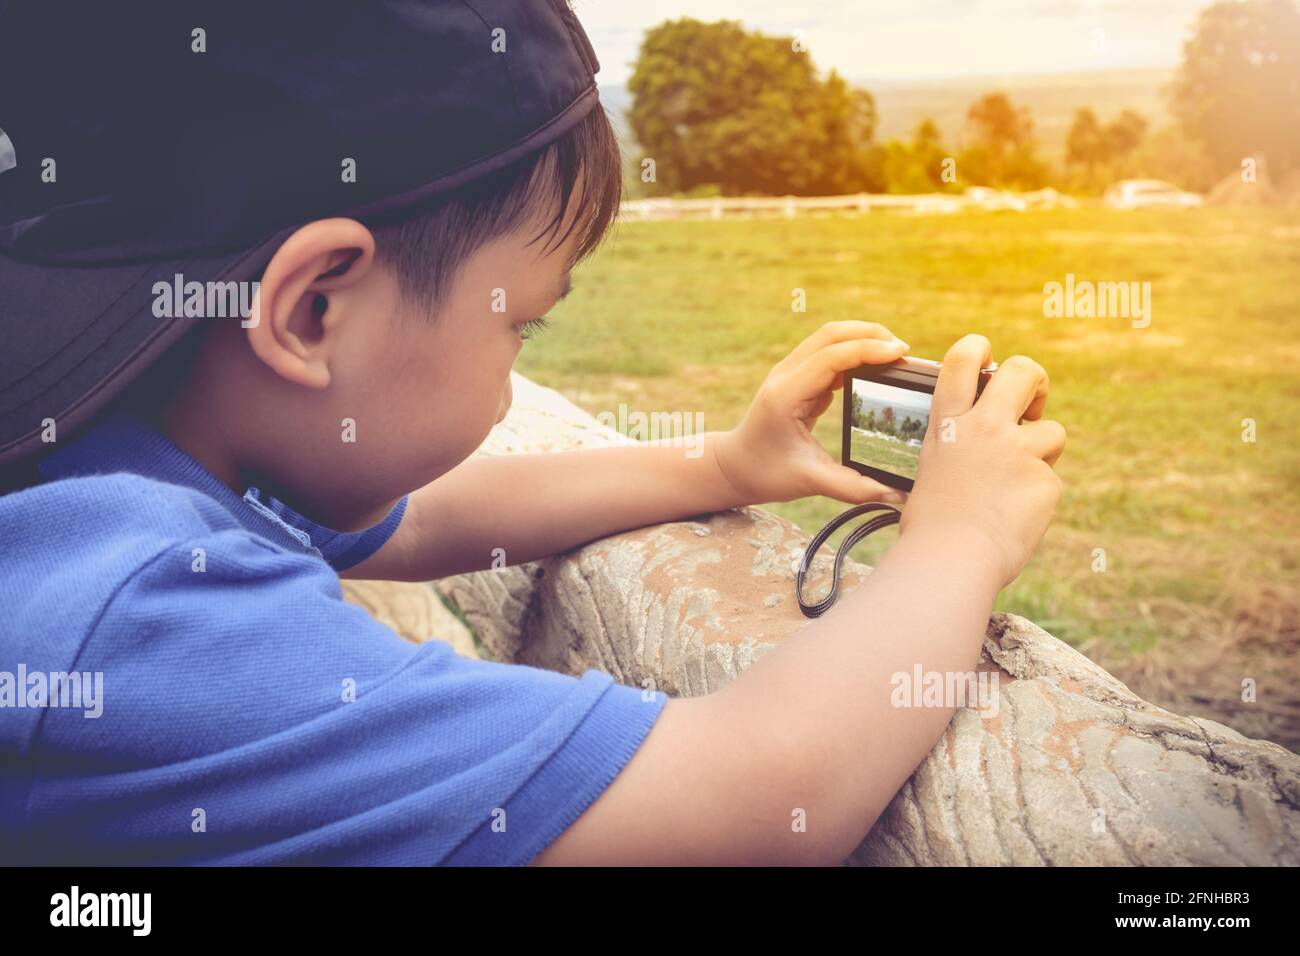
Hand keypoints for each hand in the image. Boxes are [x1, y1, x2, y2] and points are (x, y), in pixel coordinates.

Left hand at [711, 321, 911, 505]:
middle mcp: (785, 376)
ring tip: (896, 354)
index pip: (830, 358)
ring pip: (828, 339)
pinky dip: (853, 353)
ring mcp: (788, 373)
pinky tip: (876, 367)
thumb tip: (897, 494)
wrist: (733, 467)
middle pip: (830, 335)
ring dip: (862, 338)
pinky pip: (827, 354)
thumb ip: (854, 487)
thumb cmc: (765, 474)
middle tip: (905, 350)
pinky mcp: (797, 378)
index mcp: (785, 395)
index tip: (901, 352)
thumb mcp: (810, 482)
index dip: (868, 350)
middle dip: (870, 334)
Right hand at [899, 334, 1065, 587]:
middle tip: (1032, 402)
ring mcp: (1018, 451)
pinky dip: (1038, 497)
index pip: (962, 361)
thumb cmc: (930, 527)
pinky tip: (1015, 516)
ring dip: (1042, 452)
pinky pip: (1051, 480)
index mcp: (949, 424)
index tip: (986, 354)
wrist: (950, 559)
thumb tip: (969, 456)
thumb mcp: (931, 473)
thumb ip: (955, 452)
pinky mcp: (1045, 480)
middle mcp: (985, 428)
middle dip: (1035, 379)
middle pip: (1024, 371)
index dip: (978, 348)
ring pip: (1053, 431)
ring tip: (1017, 485)